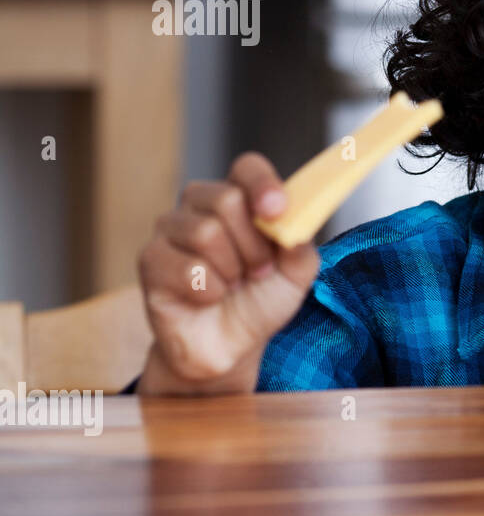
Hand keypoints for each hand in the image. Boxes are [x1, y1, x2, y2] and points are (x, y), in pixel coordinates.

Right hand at [135, 152, 319, 394]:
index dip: (262, 184)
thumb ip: (301, 244)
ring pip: (205, 232)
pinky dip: (210, 291)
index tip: (277, 209)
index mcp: (239, 199)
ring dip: (232, 270)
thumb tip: (296, 220)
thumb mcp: (296, 274)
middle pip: (226, 198)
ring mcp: (170, 230)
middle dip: (253, 244)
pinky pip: (187, 267)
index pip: (247, 168)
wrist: (229, 346)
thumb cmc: (260, 301)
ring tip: (234, 286)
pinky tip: (208, 299)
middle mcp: (200, 206)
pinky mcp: (150, 260)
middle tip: (259, 271)